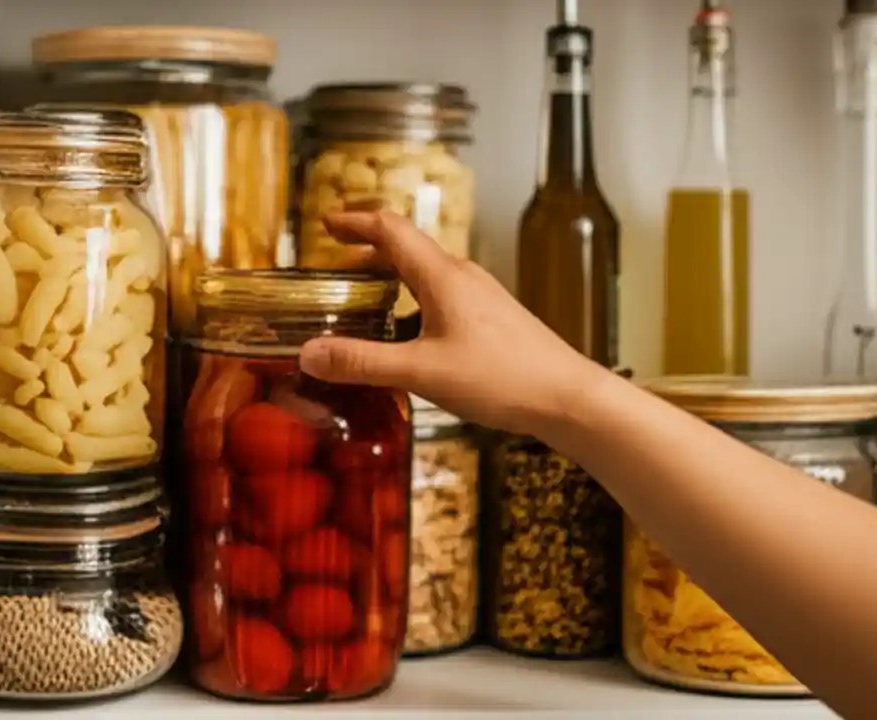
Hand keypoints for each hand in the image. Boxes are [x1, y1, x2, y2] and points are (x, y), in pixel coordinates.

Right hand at [298, 211, 604, 435]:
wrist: (567, 397)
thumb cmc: (501, 378)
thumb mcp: (421, 372)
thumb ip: (363, 363)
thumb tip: (309, 353)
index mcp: (442, 276)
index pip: (391, 230)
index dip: (355, 222)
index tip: (326, 223)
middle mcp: (462, 277)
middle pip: (407, 249)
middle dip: (367, 253)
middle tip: (333, 267)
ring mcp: (480, 297)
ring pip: (425, 275)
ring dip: (390, 280)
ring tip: (362, 302)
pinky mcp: (491, 319)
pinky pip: (442, 297)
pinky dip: (412, 303)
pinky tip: (406, 337)